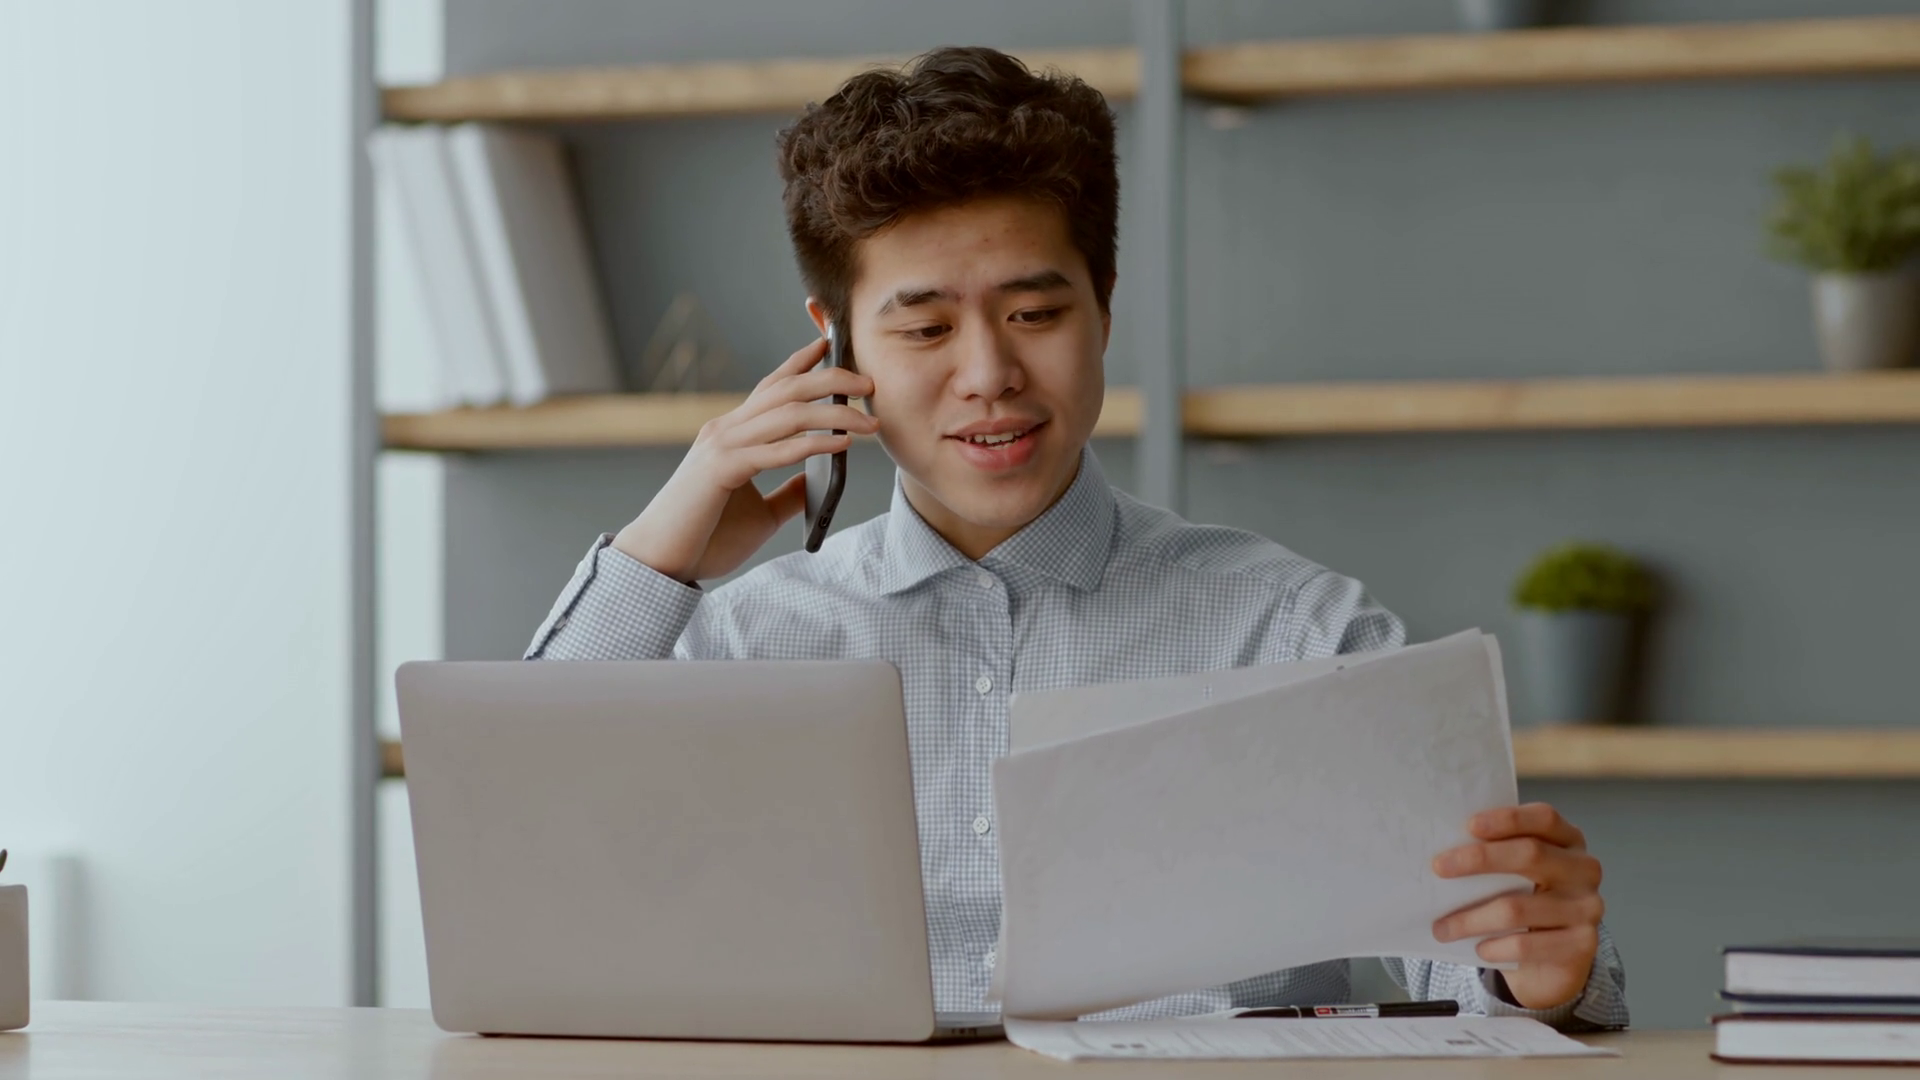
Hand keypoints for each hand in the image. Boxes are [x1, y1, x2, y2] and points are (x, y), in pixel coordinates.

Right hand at [612, 337, 876, 581]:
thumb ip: (788, 493)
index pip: (771, 387)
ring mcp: (721, 447)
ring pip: (786, 414)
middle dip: (830, 379)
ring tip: (868, 421)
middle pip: (785, 389)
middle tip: (867, 382)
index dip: (800, 363)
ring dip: (833, 413)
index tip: (829, 345)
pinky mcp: (721, 471)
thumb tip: (820, 479)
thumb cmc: (705, 538)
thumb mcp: (761, 513)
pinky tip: (842, 444)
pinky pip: (776, 451)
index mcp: (731, 434)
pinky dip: (813, 445)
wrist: (660, 563)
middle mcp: (725, 430)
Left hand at [1430, 802, 1604, 1009]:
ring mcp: (1588, 909)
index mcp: (1569, 841)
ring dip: (1470, 919)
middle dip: (1478, 859)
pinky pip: (1525, 945)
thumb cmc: (1527, 903)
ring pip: (1517, 908)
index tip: (1469, 825)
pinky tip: (1478, 949)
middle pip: (1531, 854)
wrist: (1556, 962)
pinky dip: (1493, 947)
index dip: (1508, 819)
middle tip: (1438, 867)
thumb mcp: (1519, 874)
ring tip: (1441, 928)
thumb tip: (1445, 852)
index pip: (1545, 818)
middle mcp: (1585, 871)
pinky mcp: (1582, 945)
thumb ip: (1497, 856)